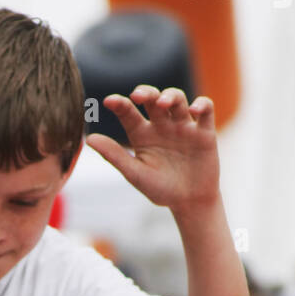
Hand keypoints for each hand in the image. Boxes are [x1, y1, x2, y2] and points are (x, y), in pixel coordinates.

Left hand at [86, 86, 219, 214]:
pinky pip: (205, 109)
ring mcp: (183, 126)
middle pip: (153, 99)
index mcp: (141, 134)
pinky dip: (201, 105)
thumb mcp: (135, 174)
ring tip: (164, 103)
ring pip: (177, 99)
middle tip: (138, 96)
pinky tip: (194, 109)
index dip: (120, 104)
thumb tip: (89, 140)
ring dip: (171, 96)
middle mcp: (161, 126)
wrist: (189, 203)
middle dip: (146, 93)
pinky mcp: (204, 131)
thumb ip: (115, 156)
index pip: (128, 113)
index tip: (110, 102)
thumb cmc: (160, 189)